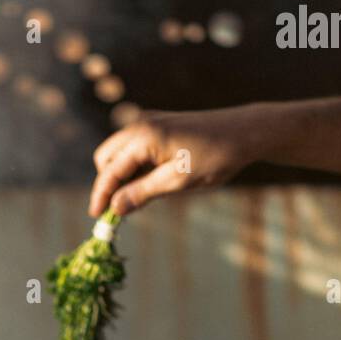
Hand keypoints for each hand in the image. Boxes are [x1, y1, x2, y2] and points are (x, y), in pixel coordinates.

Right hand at [88, 105, 270, 216]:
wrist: (244, 132)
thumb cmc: (214, 157)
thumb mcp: (178, 181)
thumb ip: (143, 193)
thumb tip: (115, 208)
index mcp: (143, 137)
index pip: (110, 170)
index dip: (102, 195)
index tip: (96, 217)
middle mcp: (141, 124)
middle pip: (106, 157)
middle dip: (107, 183)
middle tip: (117, 210)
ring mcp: (149, 122)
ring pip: (119, 152)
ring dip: (121, 176)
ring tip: (136, 200)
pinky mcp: (159, 125)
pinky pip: (134, 148)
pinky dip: (134, 167)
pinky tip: (147, 183)